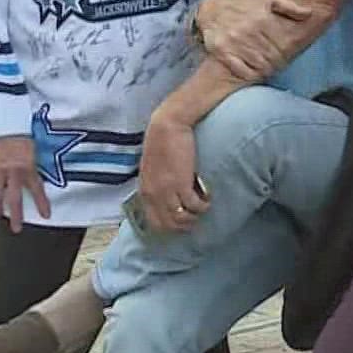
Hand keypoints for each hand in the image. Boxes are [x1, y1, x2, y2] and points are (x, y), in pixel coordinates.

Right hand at [0, 136, 50, 232]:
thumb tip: (43, 176)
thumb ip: (36, 164)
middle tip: (17, 229)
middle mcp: (12, 171)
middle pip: (14, 199)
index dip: (42, 204)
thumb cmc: (20, 132)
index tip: (47, 216)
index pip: (37, 189)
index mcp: (27, 165)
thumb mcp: (34, 147)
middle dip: (16, 215)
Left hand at [139, 114, 209, 232]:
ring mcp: (166, 191)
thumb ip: (155, 184)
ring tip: (202, 207)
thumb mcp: (151, 169)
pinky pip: (195, 205)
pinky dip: (203, 205)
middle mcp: (153, 195)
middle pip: (169, 224)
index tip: (182, 222)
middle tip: (195, 219)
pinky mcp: (182, 184)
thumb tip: (166, 196)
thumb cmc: (161, 142)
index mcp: (145, 191)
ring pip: (182, 218)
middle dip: (184, 226)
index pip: (154, 222)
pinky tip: (208, 197)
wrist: (167, 125)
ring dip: (195, 216)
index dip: (170, 227)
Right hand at [194, 0, 313, 81]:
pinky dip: (251, 74)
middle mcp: (247, 29)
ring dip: (266, 68)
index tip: (289, 53)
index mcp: (261, 17)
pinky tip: (254, 70)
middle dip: (278, 61)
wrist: (210, 8)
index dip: (288, 51)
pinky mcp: (220, 51)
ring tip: (269, 66)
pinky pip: (242, 71)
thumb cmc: (243, 3)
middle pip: (272, 56)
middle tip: (280, 62)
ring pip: (259, 65)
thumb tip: (309, 14)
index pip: (283, 43)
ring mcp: (232, 41)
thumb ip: (289, 6)